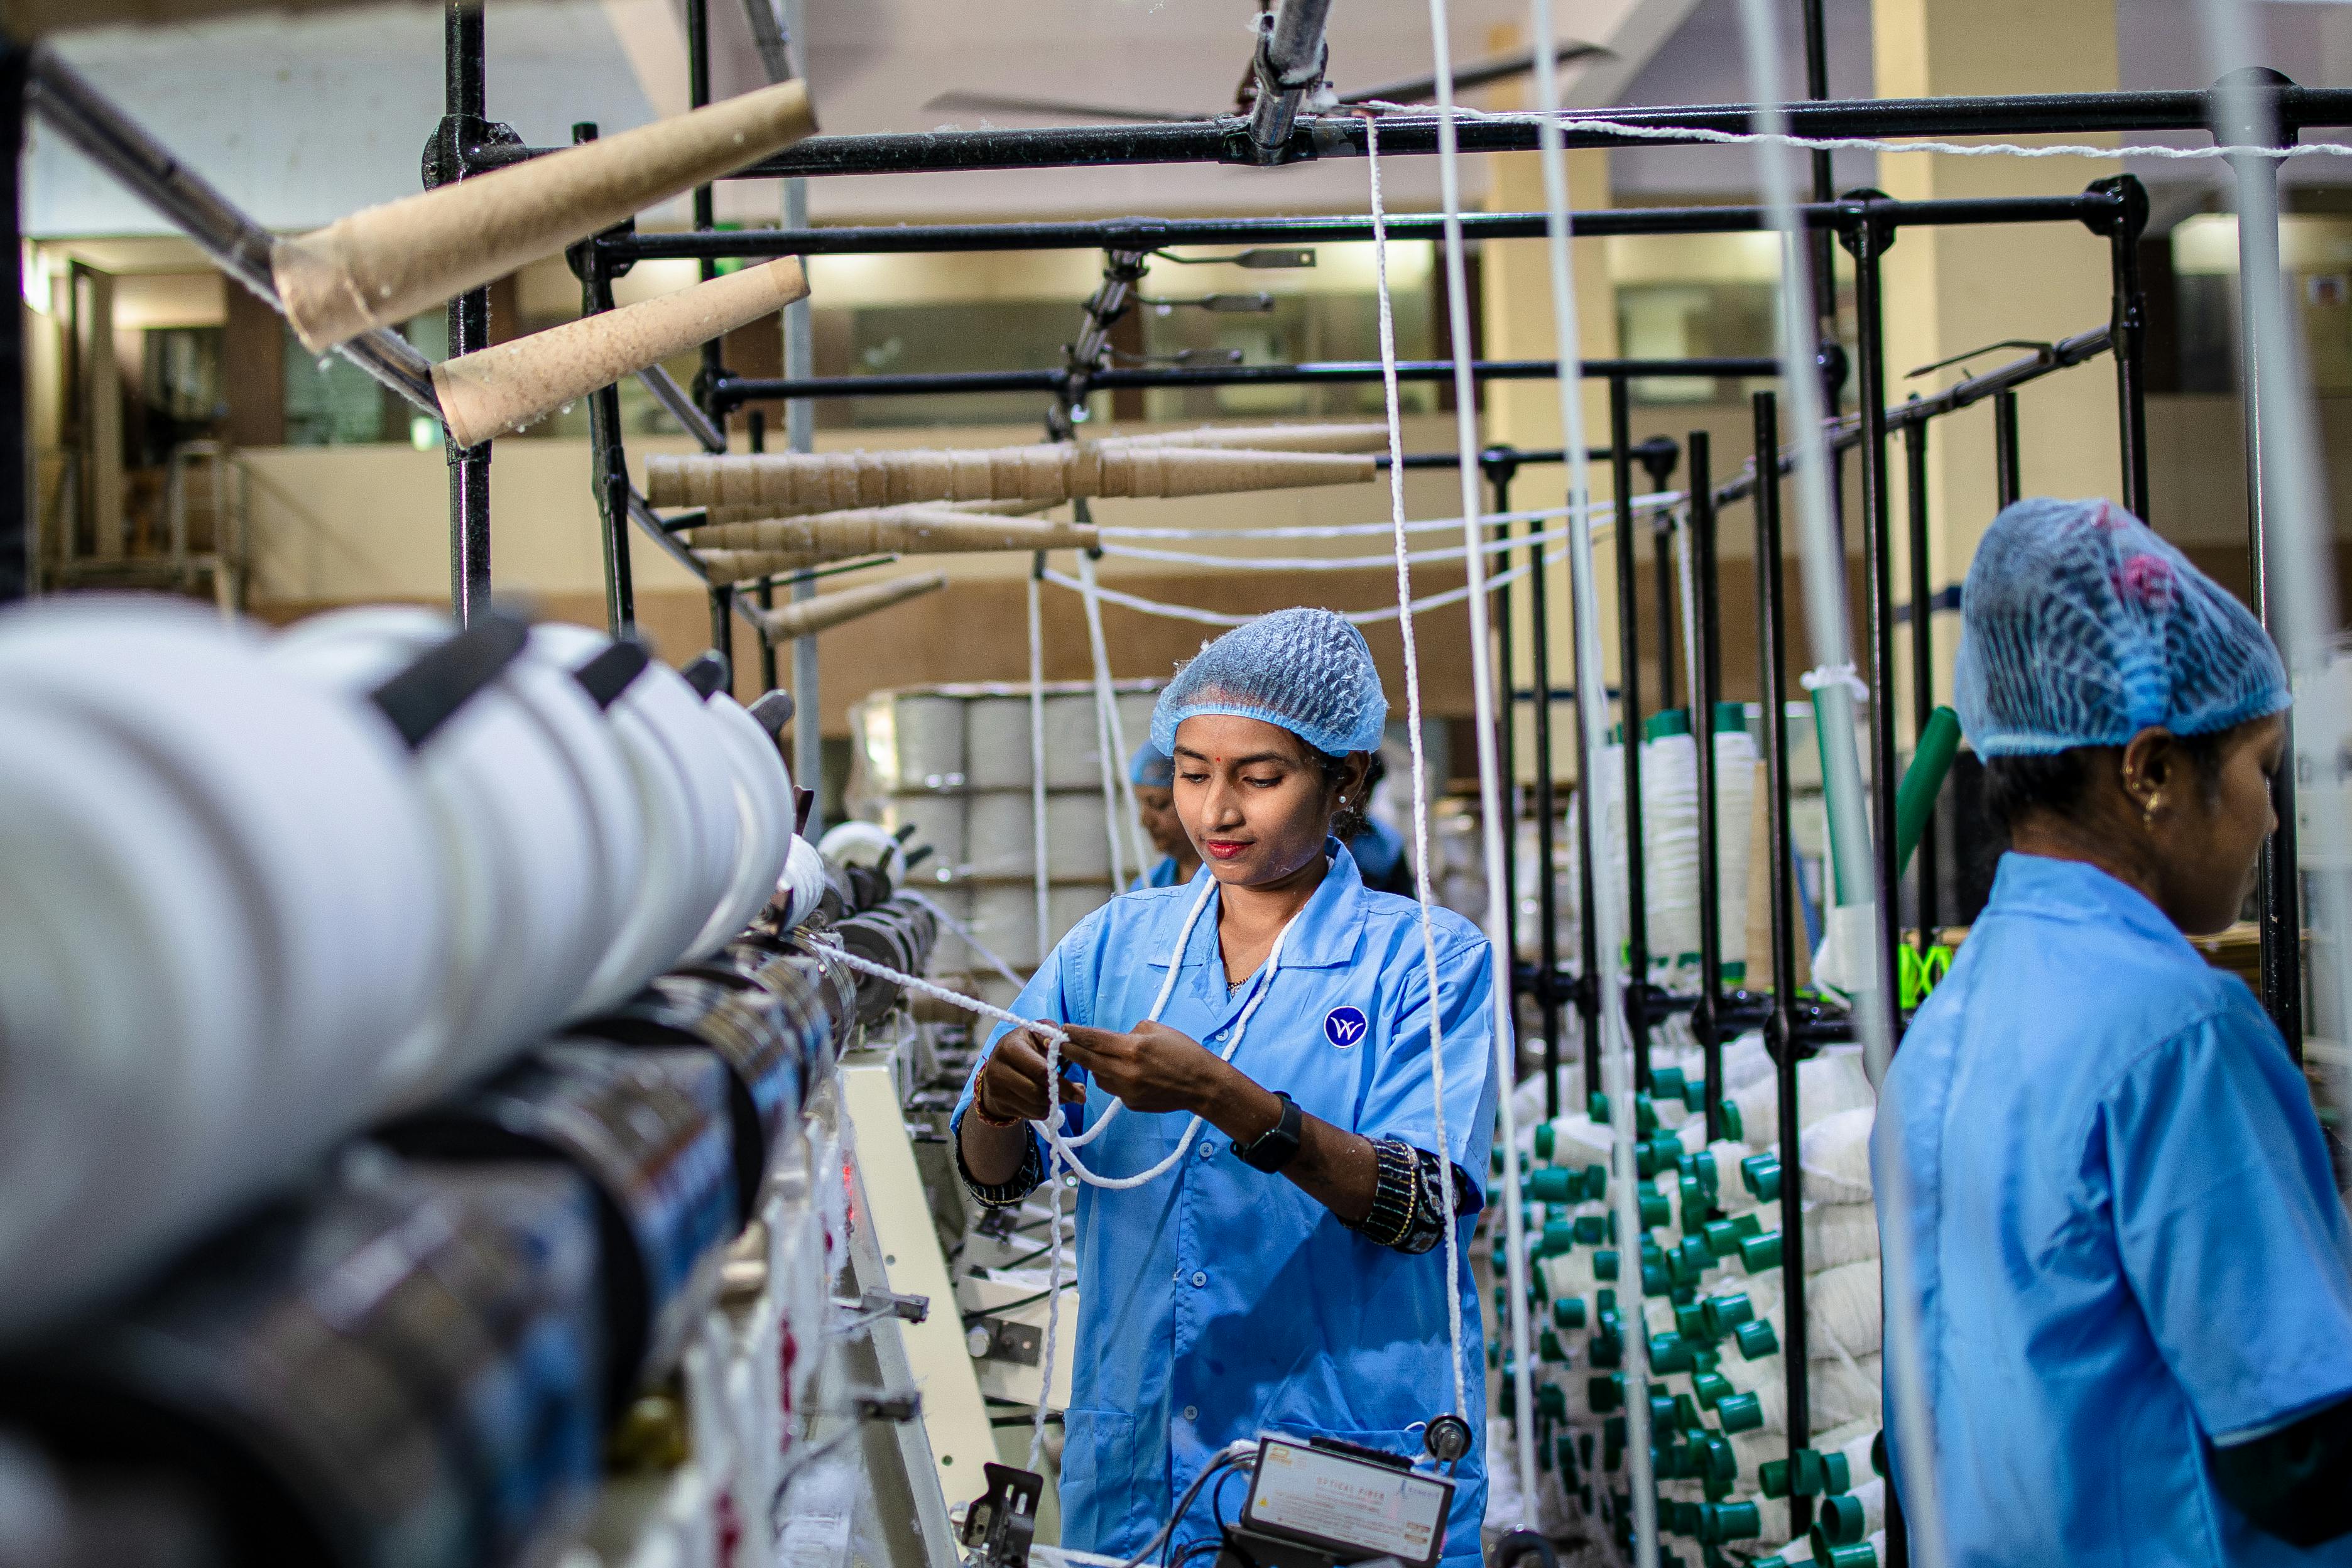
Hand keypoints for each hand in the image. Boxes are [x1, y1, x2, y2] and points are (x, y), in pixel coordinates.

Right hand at [975, 1026, 1085, 1123]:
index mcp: (1009, 1048)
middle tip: (1079, 1097)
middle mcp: (998, 1069)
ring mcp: (996, 1089)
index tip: (1081, 1089)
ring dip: (1054, 1105)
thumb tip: (1069, 1047)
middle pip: (1036, 1093)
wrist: (1000, 1065)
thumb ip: (1054, 1037)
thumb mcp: (1038, 1034)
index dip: (1062, 1082)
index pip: (1040, 1070)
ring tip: (1064, 1097)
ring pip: (1035, 1106)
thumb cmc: (1026, 1046)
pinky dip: (1044, 1111)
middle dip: (1061, 1096)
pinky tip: (1049, 1102)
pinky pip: (1030, 1115)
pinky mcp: (1000, 1104)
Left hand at [1060, 1022, 1229, 1115]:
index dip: (1076, 1034)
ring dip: (1095, 1067)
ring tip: (1103, 1058)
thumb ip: (1129, 1034)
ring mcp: (1126, 1091)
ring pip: (1098, 1077)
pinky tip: (1128, 1074)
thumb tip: (1113, 1041)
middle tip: (1057, 1044)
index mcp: (1131, 1049)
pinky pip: (1113, 1088)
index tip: (1063, 1029)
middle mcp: (1124, 1072)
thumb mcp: (1157, 1030)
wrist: (1202, 1086)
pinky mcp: (1130, 1104)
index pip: (1094, 1040)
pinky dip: (1114, 1079)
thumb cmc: (1184, 1052)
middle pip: (1087, 1060)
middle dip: (1070, 1051)